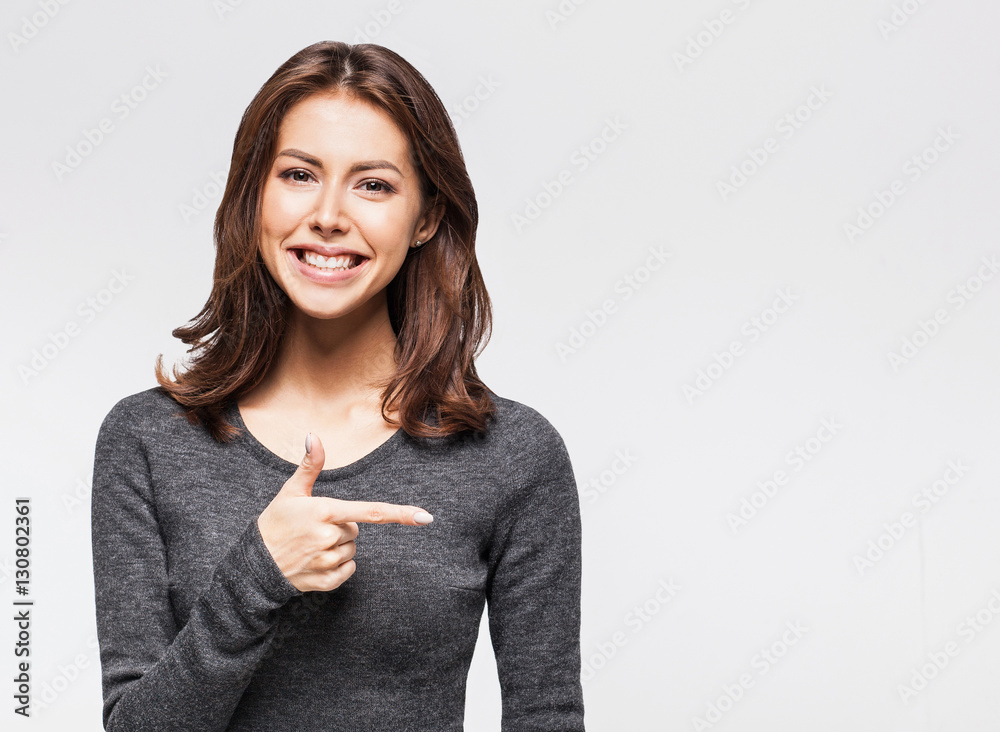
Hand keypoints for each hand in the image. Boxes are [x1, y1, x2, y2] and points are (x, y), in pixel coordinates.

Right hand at [256, 432, 432, 591]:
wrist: (255, 563)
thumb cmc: (275, 522)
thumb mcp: (291, 491)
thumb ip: (310, 464)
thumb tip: (313, 436)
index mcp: (325, 511)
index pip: (371, 511)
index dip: (400, 514)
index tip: (425, 517)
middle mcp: (328, 536)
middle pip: (356, 530)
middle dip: (341, 527)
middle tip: (315, 528)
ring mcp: (327, 560)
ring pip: (352, 549)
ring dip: (338, 547)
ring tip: (312, 545)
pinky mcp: (326, 581)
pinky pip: (349, 569)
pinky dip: (338, 566)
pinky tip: (317, 561)